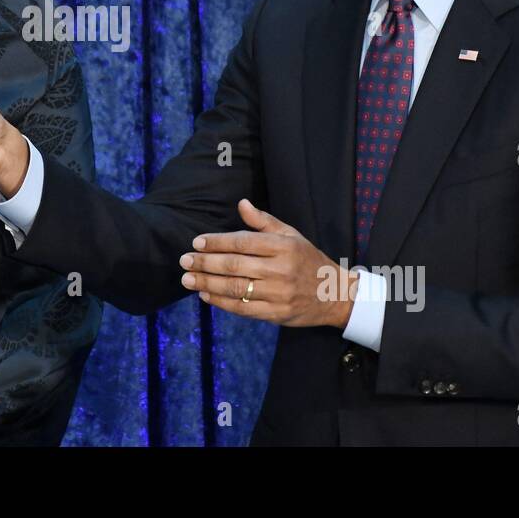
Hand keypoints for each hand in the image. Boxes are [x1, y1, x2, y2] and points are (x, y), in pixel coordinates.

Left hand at [178, 199, 357, 328]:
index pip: (243, 242)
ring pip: (236, 288)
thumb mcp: (291, 235)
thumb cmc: (308, 259)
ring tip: (188, 278)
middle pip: (235, 266)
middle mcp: (281, 270)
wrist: (334, 294)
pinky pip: (244, 309)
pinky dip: (222, 302)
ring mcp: (279, 294)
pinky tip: (206, 295)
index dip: (217, 242)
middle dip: (205, 263)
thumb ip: (264, 221)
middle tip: (184, 261)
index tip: (196, 243)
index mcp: (283, 246)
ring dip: (207, 283)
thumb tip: (241, 204)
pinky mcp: (276, 314)